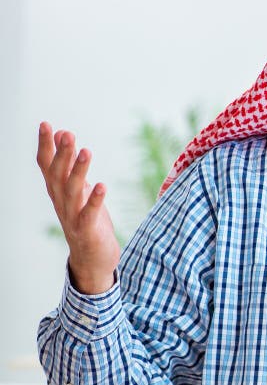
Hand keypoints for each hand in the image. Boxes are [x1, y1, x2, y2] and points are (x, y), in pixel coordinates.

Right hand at [37, 122, 119, 293]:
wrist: (92, 260)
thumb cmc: (86, 219)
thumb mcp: (78, 188)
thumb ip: (69, 164)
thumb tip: (62, 134)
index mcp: (58, 191)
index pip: (47, 165)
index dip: (46, 145)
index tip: (46, 124)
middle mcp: (61, 202)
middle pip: (58, 175)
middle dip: (63, 154)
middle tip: (68, 134)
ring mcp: (73, 217)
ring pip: (72, 191)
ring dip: (79, 171)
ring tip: (86, 151)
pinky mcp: (88, 230)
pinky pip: (89, 214)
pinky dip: (95, 200)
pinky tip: (102, 186)